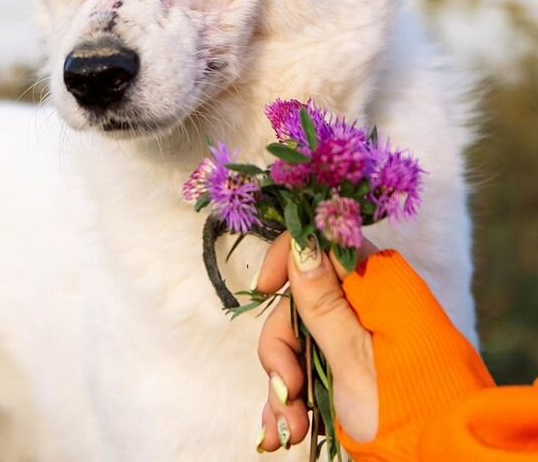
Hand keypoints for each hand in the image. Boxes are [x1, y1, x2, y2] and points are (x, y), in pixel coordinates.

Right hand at [253, 232, 379, 452]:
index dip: (286, 260)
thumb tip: (299, 241)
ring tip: (287, 429)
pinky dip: (293, 397)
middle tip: (286, 393)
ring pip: (299, 339)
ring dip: (284, 382)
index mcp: (378, 285)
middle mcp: (367, 304)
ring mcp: (358, 337)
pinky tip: (283, 429)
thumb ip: (322, 301)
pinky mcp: (353, 368)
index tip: (264, 291)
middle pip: (301, 302)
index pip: (322, 244)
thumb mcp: (355, 357)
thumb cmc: (407, 406)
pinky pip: (309, 367)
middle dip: (282, 350)